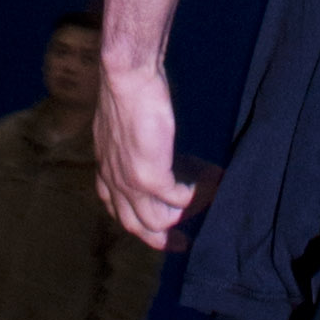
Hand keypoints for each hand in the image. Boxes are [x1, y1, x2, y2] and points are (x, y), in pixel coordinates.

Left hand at [97, 60, 197, 245]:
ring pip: (160, 220)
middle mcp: (113, 181)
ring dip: (189, 211)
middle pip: (136, 226)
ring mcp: (130, 184)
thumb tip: (148, 144)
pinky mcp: (150, 178)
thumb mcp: (121, 122)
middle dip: (160, 239)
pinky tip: (214, 179)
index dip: (136, 221)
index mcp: (105, 168)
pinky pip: (181, 199)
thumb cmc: (125, 88)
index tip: (155, 227)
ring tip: (211, 194)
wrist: (126, 77)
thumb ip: (130, 142)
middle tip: (183, 243)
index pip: (116, 207)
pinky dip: (200, 193)